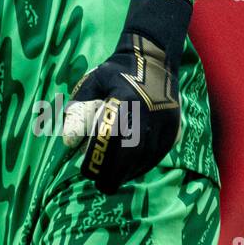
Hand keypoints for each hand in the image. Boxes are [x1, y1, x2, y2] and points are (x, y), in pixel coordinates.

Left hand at [62, 0, 191, 193]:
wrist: (154, 59)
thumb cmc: (116, 72)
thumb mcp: (92, 83)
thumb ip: (78, 111)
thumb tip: (69, 143)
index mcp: (124, 102)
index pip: (108, 139)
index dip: (98, 159)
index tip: (86, 172)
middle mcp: (147, 114)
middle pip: (130, 154)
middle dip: (114, 173)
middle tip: (101, 185)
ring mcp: (164, 123)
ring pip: (146, 158)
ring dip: (129, 173)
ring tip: (113, 181)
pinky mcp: (174, 129)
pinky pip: (158, 155)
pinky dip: (143, 166)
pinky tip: (131, 171)